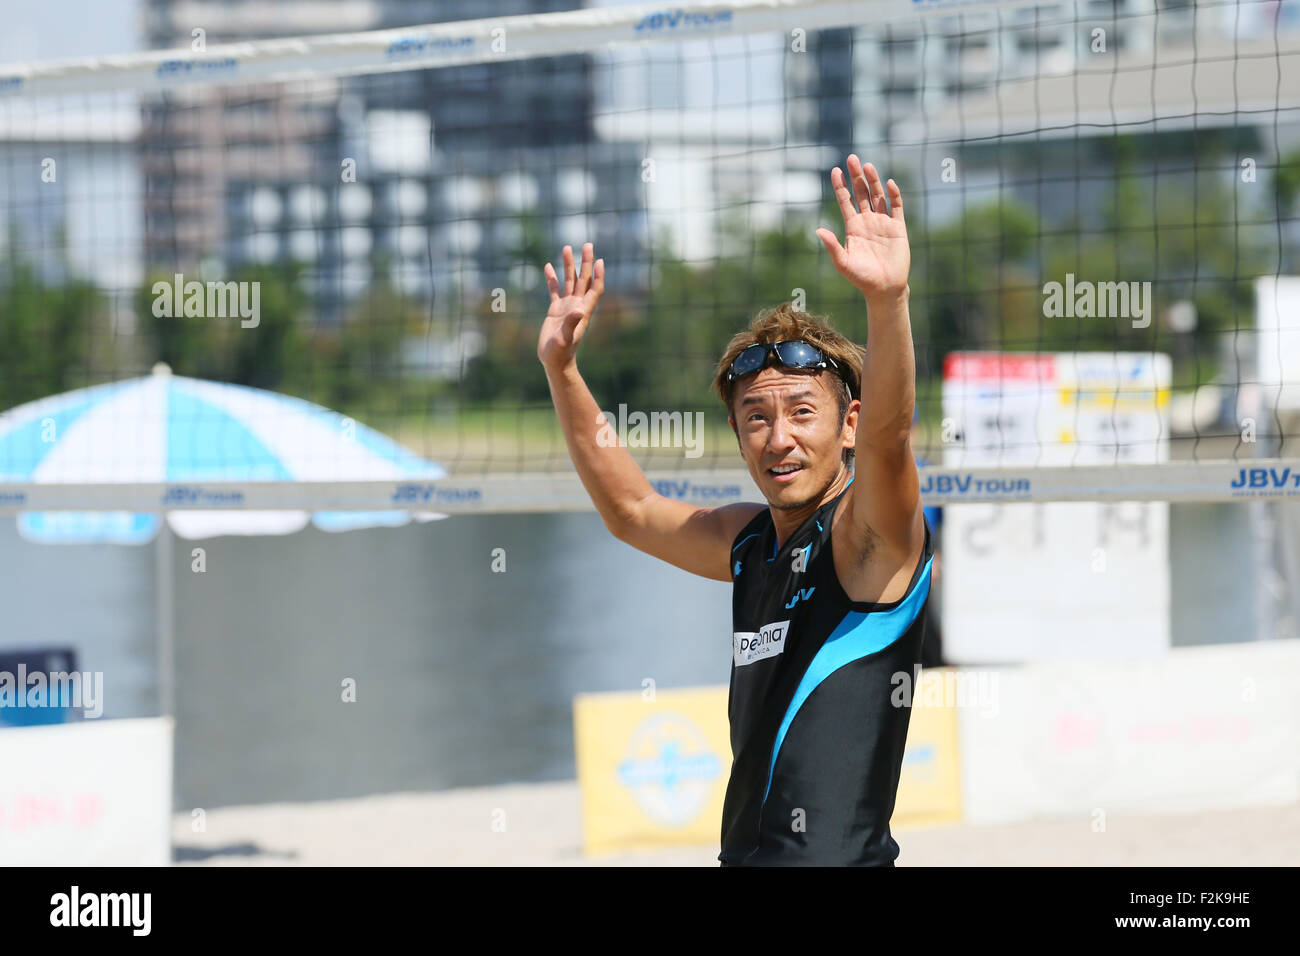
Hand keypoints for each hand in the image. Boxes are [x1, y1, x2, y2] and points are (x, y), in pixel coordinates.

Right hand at [538, 242, 604, 372]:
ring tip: (566, 248)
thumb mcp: (566, 339)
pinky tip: (548, 267)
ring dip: (569, 266)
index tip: (599, 260)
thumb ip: (571, 324)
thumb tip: (577, 310)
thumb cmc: (561, 353)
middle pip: (584, 279)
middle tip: (587, 244)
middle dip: (585, 262)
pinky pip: (554, 290)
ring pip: (569, 281)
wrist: (554, 361)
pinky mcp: (555, 310)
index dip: (598, 275)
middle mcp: (577, 306)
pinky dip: (552, 279)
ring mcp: (566, 307)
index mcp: (583, 311)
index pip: (595, 288)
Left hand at [816, 155, 909, 301]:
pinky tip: (889, 184)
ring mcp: (883, 223)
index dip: (840, 186)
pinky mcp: (898, 228)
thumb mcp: (843, 263)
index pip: (845, 201)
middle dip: (856, 176)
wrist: (885, 289)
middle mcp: (867, 221)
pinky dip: (894, 195)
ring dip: (873, 181)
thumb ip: (832, 246)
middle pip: (861, 193)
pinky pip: (896, 207)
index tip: (835, 170)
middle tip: (852, 158)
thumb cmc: (862, 278)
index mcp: (853, 227)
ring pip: (878, 196)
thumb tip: (818, 230)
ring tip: (867, 165)